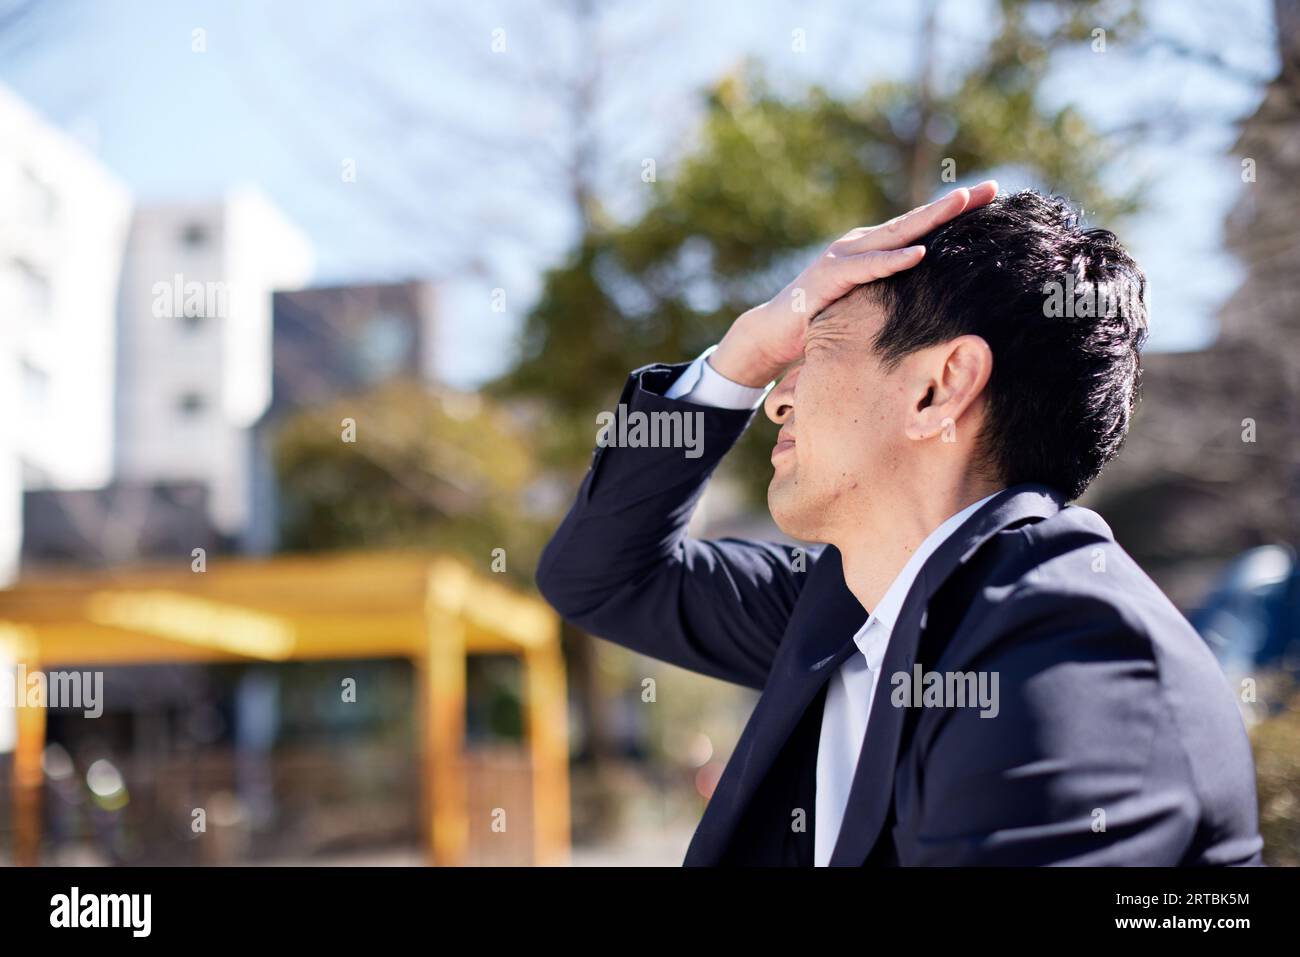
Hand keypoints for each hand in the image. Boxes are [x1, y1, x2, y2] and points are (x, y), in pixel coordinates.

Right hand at [709, 180, 997, 386]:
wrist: (776, 332)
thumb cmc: (824, 321)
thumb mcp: (869, 305)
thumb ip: (895, 294)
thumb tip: (938, 301)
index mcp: (874, 250)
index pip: (922, 229)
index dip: (956, 214)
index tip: (995, 199)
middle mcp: (861, 245)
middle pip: (916, 222)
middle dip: (954, 205)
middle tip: (991, 188)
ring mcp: (843, 256)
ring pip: (894, 234)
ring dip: (929, 219)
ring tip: (961, 203)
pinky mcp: (829, 277)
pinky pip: (866, 267)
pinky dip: (891, 260)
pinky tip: (918, 254)